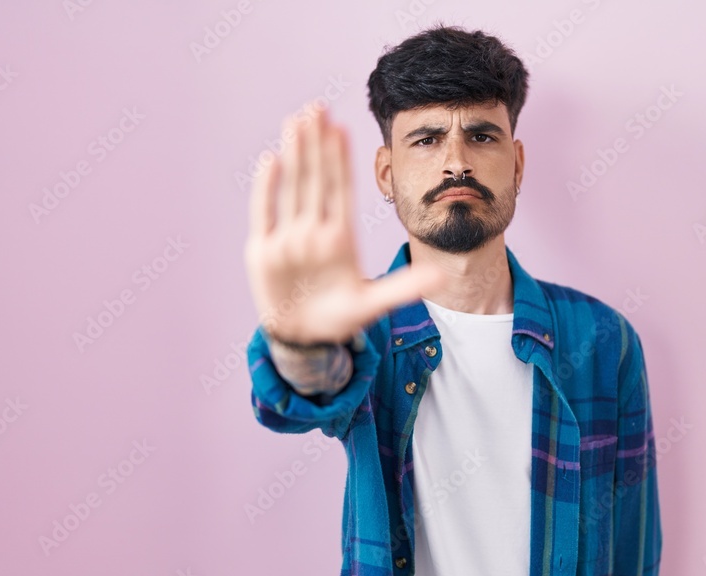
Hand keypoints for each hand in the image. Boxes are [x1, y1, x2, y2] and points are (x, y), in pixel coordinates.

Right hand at [244, 104, 445, 345]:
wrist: (305, 339)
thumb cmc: (339, 317)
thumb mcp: (373, 303)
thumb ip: (403, 288)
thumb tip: (441, 277)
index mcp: (340, 237)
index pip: (341, 190)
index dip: (340, 160)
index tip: (343, 128)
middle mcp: (313, 231)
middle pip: (315, 179)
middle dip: (316, 144)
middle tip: (317, 108)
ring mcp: (288, 239)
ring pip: (291, 188)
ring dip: (293, 155)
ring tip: (296, 121)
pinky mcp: (264, 252)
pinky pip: (264, 214)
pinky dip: (266, 190)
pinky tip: (271, 160)